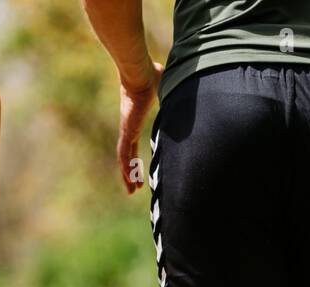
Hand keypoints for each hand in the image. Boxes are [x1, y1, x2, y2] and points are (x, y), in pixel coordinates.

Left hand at [116, 62, 161, 194]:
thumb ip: (169, 92)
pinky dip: (126, 167)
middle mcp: (128, 128)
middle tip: (133, 188)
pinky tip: (128, 179)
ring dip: (127, 175)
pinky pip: (124, 154)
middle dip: (130, 173)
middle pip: (127, 156)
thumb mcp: (164, 87)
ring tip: (131, 190)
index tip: (137, 172)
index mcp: (134, 121)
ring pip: (124, 159)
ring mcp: (126, 130)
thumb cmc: (150, 76)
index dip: (135, 160)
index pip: (133, 146)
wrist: (140, 73)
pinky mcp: (127, 130)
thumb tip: (185, 83)